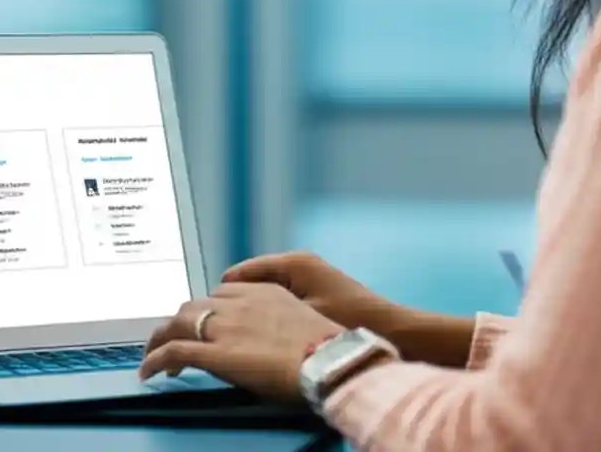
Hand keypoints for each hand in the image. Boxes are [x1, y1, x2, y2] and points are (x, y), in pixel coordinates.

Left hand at [138, 282, 343, 400]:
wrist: (330, 361)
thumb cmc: (328, 348)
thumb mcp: (302, 321)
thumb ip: (279, 322)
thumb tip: (271, 338)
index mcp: (263, 292)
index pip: (222, 294)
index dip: (209, 310)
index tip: (206, 324)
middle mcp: (239, 303)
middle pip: (195, 305)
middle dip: (182, 322)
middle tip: (175, 339)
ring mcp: (225, 327)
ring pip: (179, 323)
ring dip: (163, 338)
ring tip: (155, 356)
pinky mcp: (216, 353)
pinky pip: (175, 351)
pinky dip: (156, 360)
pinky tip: (148, 371)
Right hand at [223, 252, 399, 331]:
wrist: (395, 334)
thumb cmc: (348, 327)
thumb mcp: (298, 321)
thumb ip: (261, 317)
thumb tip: (227, 318)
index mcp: (291, 264)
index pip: (237, 275)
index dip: (218, 299)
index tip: (204, 321)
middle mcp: (298, 264)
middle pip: (248, 282)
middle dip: (231, 305)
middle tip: (216, 331)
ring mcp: (308, 276)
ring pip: (262, 292)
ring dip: (250, 311)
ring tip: (237, 336)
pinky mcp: (317, 291)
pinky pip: (279, 300)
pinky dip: (268, 314)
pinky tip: (264, 337)